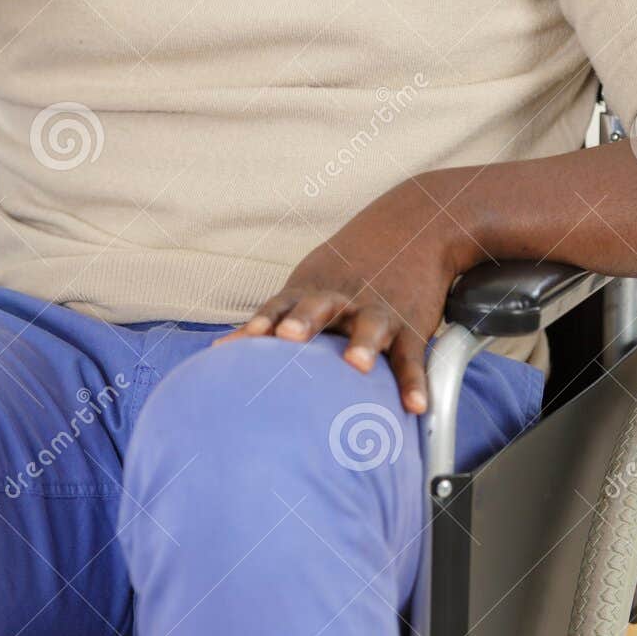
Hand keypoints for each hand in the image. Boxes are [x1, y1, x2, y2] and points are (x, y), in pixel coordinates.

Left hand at [216, 173, 483, 412]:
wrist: (413, 229)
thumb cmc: (346, 271)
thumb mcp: (310, 284)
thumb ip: (273, 318)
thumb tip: (221, 350)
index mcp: (312, 290)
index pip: (280, 306)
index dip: (261, 321)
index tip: (239, 341)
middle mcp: (342, 299)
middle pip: (319, 307)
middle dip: (303, 321)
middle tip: (288, 336)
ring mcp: (378, 312)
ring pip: (370, 327)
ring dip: (362, 344)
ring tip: (357, 364)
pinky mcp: (410, 328)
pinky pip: (411, 358)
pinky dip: (414, 382)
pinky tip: (415, 406)